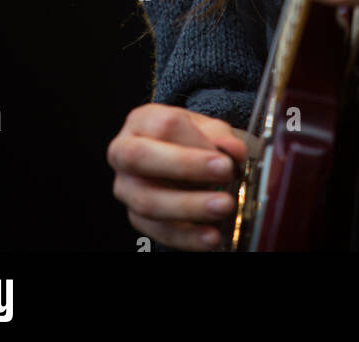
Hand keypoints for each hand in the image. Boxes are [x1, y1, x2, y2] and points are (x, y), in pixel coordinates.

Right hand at [107, 103, 246, 251]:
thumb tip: (233, 151)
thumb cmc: (192, 139)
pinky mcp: (135, 217)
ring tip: (223, 208)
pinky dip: (187, 237)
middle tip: (224, 175)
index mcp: (142, 121)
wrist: (182, 159)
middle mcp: (124, 152)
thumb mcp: (209, 129)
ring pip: (147, 200)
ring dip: (189, 207)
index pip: (163, 126)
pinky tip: (210, 236)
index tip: (225, 159)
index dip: (195, 143)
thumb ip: (221, 137)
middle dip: (185, 167)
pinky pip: (156, 230)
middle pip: (141, 157)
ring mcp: (126, 187)